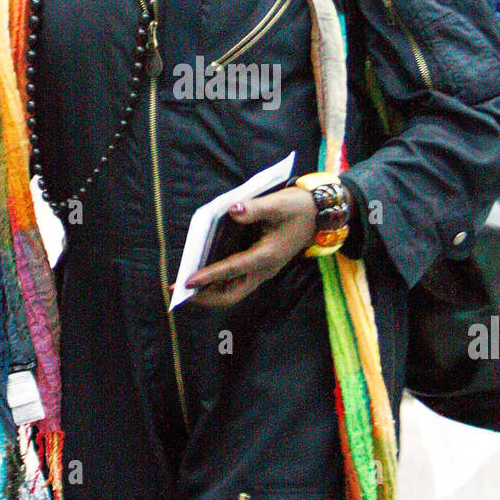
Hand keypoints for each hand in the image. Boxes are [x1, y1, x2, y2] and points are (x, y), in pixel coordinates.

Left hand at [182, 186, 318, 308]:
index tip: (188, 281)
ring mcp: (263, 270)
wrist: (319, 215)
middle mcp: (264, 269)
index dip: (209, 276)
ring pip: (234, 291)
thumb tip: (233, 210)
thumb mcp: (278, 204)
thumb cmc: (297, 208)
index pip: (232, 269)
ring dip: (210, 292)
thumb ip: (255, 208)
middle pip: (232, 294)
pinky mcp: (261, 266)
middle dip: (205, 296)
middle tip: (180, 292)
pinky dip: (218, 283)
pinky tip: (204, 276)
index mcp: (267, 256)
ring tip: (186, 288)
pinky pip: (237, 282)